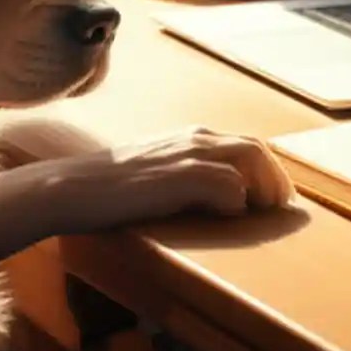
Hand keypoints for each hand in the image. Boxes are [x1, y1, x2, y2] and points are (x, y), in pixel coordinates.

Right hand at [40, 126, 296, 233]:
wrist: (72, 187)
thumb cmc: (108, 187)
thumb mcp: (153, 172)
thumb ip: (182, 176)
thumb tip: (212, 198)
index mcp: (189, 136)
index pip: (245, 144)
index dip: (266, 169)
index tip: (270, 198)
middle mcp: (194, 138)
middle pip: (256, 147)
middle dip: (274, 177)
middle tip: (278, 207)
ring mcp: (187, 154)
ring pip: (251, 157)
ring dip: (264, 186)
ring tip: (263, 211)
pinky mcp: (179, 176)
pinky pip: (228, 183)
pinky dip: (236, 199)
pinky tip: (228, 215)